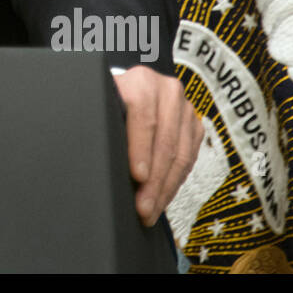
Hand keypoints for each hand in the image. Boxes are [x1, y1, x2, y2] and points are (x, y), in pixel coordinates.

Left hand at [113, 65, 201, 226]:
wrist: (131, 91)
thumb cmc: (111, 104)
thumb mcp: (103, 106)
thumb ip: (103, 123)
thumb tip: (97, 156)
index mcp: (142, 81)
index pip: (143, 117)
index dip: (140, 149)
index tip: (137, 176)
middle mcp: (168, 91)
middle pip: (165, 141)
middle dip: (154, 180)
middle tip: (143, 207)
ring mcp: (185, 108)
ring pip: (181, 154)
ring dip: (165, 187)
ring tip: (151, 210)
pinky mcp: (195, 125)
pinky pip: (189, 159)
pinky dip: (175, 182)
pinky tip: (162, 197)